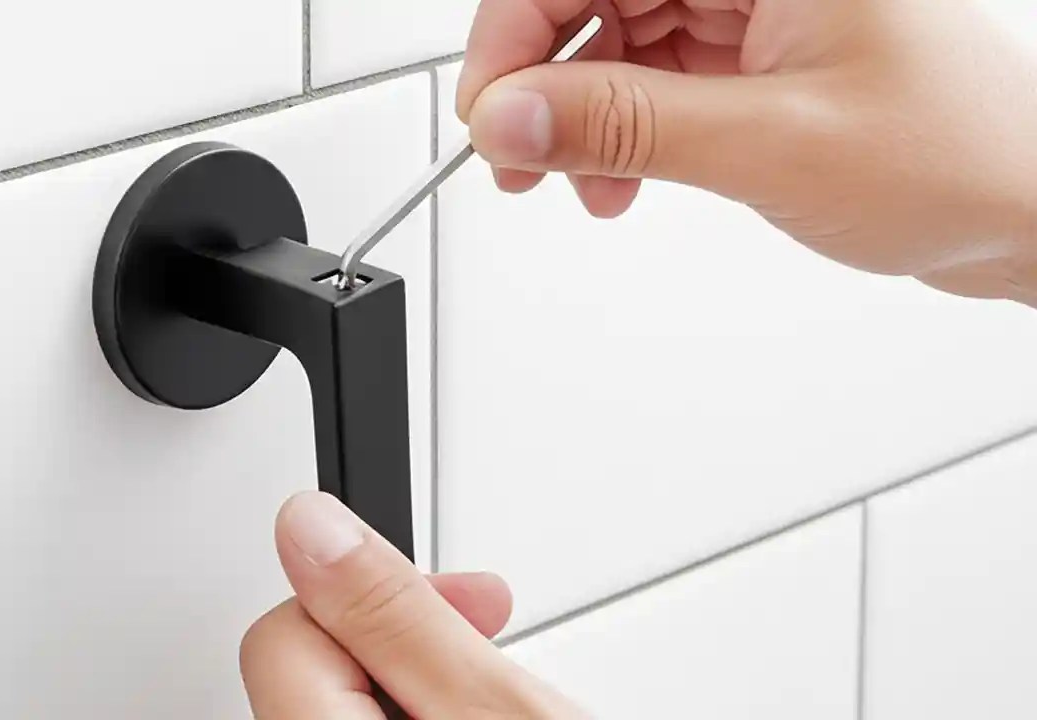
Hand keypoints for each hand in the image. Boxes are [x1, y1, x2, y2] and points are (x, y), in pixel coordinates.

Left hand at [240, 492, 586, 717]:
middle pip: (314, 664)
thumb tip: (310, 524)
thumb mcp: (493, 707)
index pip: (283, 627)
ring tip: (498, 685)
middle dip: (403, 630)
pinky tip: (478, 714)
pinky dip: (424, 710)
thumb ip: (396, 614)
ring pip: (347, 697)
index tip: (457, 594)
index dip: (373, 592)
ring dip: (418, 671)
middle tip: (486, 625)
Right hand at [458, 0, 1036, 306]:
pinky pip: (654, 77)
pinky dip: (623, 132)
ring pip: (618, 39)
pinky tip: (622, 182)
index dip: (518, 29)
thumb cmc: (960, 156)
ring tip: (579, 186)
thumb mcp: (770, 143)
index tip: (489, 111)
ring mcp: (754, 5)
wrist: (1030, 212)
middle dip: (544, 80)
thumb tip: (510, 118)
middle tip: (516, 157)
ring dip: (582, 117)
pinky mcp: (754, 52)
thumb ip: (626, 127)